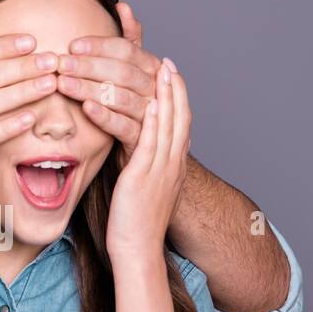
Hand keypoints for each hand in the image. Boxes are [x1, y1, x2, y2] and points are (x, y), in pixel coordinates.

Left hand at [58, 2, 163, 162]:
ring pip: (121, 97)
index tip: (73, 45)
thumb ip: (130, 39)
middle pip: (122, 72)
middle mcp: (156, 89)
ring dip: (90, 89)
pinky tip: (85, 108)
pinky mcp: (142, 140)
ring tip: (64, 85)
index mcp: (154, 68)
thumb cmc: (133, 104)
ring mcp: (151, 115)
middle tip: (61, 63)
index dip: (100, 46)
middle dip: (89, 66)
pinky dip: (104, 116)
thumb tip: (122, 5)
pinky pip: (123, 126)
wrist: (145, 148)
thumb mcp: (133, 70)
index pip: (127, 50)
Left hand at [105, 57, 191, 259]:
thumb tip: (133, 156)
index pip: (180, 122)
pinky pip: (143, 141)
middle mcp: (171, 163)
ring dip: (160, 92)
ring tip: (156, 68)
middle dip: (174, 86)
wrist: (138, 250)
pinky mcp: (144, 176)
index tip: (170, 72)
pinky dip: (140, 118)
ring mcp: (161, 169)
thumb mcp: (142, 187)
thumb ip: (141, 167)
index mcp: (172, 165)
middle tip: (168, 61)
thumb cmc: (134, 223)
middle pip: (179, 116)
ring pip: (165, 122)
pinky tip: (136, 101)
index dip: (177, 95)